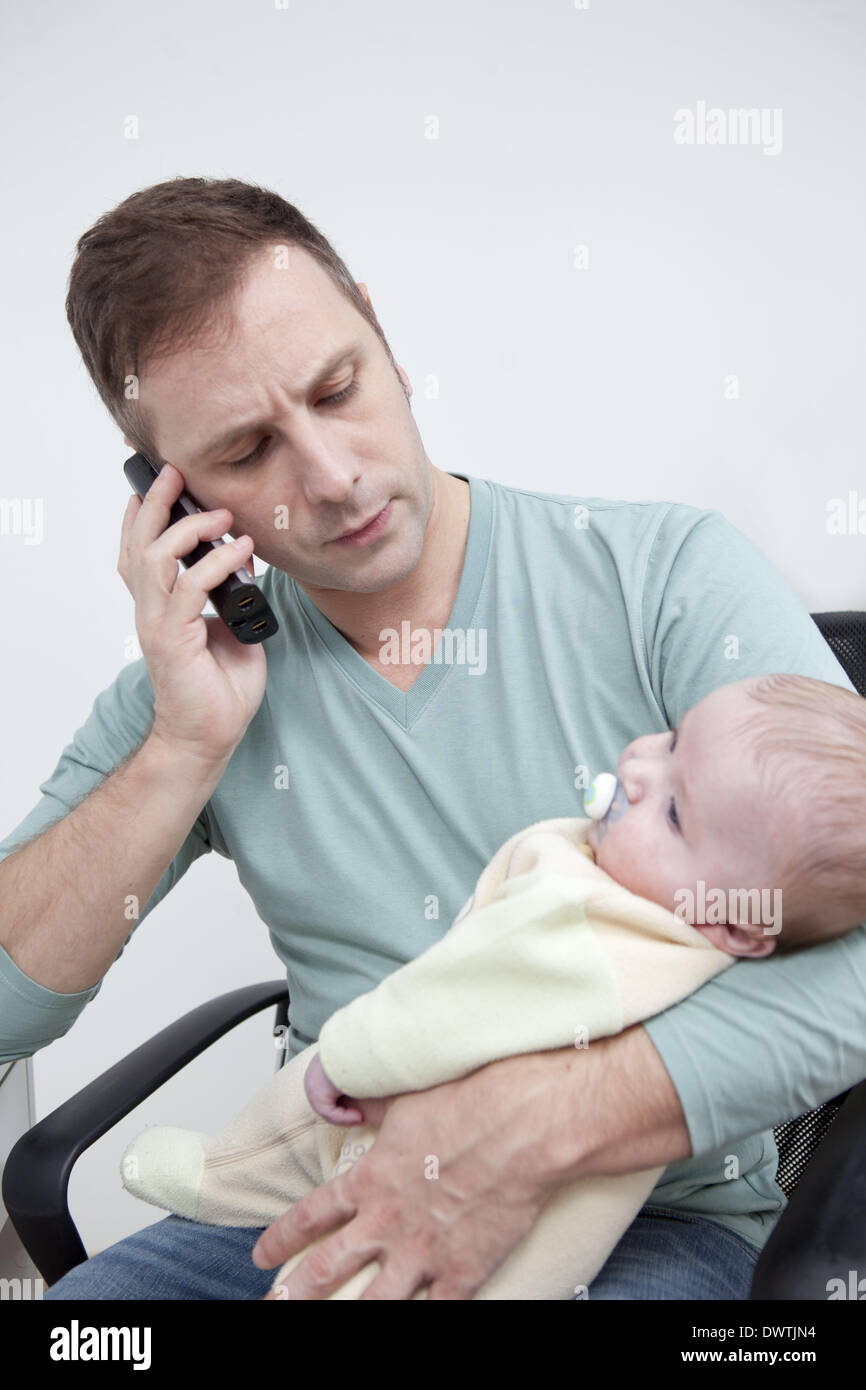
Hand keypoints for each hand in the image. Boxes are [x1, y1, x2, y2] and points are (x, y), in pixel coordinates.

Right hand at [118, 461, 266, 763]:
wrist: (211, 735)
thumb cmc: (220, 686)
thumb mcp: (232, 625)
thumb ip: (232, 590)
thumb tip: (243, 552)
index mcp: (158, 605)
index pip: (138, 549)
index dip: (142, 514)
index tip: (157, 478)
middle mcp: (150, 610)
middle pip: (139, 544)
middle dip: (156, 503)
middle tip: (175, 472)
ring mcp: (158, 624)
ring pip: (155, 559)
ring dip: (189, 529)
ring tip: (221, 514)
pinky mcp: (174, 640)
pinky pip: (190, 589)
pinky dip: (217, 564)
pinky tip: (242, 551)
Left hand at [251, 1053, 562, 1299]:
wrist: (520, 1127)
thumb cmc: (469, 1104)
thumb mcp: (405, 1100)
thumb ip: (373, 1109)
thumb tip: (349, 1102)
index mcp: (370, 1180)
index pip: (309, 1216)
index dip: (280, 1239)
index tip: (262, 1256)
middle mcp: (387, 1222)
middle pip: (325, 1268)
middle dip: (293, 1294)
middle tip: (272, 1306)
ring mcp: (422, 1253)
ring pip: (371, 1302)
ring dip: (346, 1315)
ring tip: (325, 1327)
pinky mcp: (461, 1272)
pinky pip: (434, 1311)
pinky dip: (420, 1317)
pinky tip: (412, 1322)